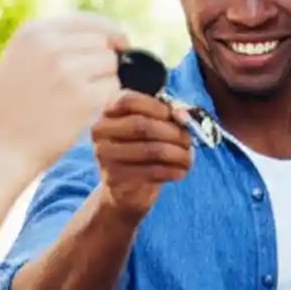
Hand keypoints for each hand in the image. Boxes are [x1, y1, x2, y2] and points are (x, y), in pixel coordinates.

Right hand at [0, 12, 127, 177]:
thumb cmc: (10, 109)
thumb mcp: (20, 60)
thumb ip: (55, 42)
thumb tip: (107, 35)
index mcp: (34, 32)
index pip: (89, 21)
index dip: (108, 35)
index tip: (116, 46)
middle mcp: (52, 45)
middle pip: (104, 42)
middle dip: (103, 62)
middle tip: (84, 86)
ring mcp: (69, 71)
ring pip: (112, 64)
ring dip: (105, 81)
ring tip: (79, 99)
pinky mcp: (85, 98)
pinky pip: (114, 88)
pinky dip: (107, 100)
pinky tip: (85, 112)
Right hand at [92, 91, 193, 218]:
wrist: (126, 188)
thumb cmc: (144, 148)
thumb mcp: (155, 125)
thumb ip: (170, 113)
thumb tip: (184, 115)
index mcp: (109, 112)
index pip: (129, 101)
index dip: (158, 107)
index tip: (178, 117)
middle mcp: (101, 131)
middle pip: (141, 125)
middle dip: (173, 132)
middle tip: (189, 140)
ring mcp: (105, 156)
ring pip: (150, 150)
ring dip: (177, 153)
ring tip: (188, 157)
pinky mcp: (115, 179)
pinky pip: (152, 172)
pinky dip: (173, 170)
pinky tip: (181, 171)